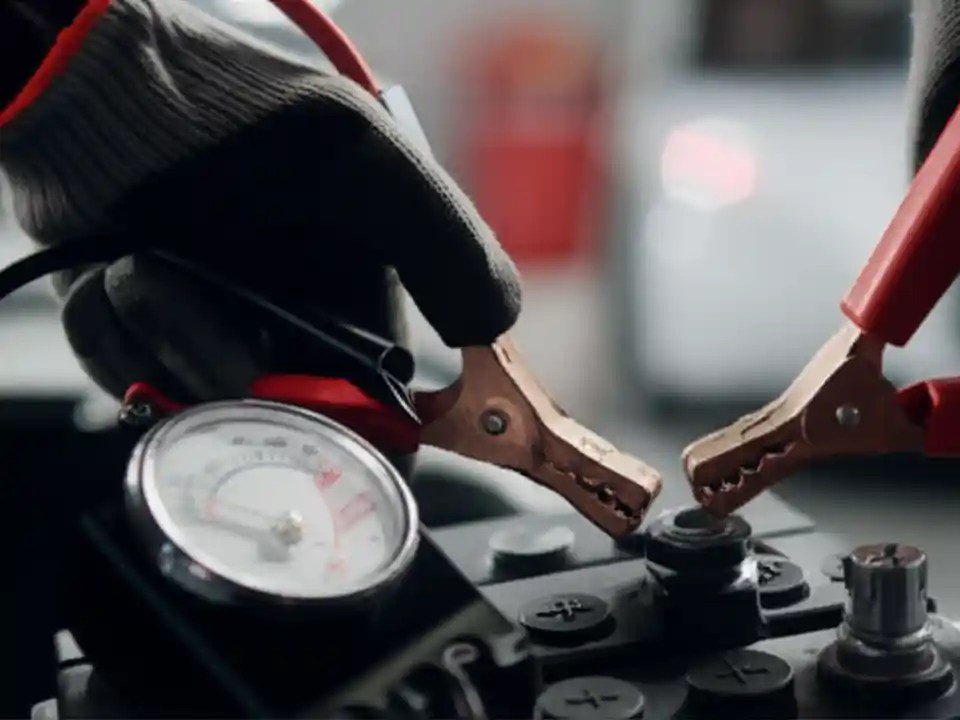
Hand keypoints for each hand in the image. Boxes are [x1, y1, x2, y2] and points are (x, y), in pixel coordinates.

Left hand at [0, 0, 519, 400]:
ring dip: (166, 333)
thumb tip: (496, 327)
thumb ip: (451, 245)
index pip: (373, 408)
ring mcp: (202, 331)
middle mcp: (280, 327)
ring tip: (154, 267)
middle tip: (226, 345)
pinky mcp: (127, 330)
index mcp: (353, 306)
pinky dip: (109, 330)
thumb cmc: (254, 117)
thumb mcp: (375, 167)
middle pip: (273, 419)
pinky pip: (116, 373)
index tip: (332, 436)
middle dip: (243, 386)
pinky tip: (114, 272)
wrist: (119, 86)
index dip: (354, 430)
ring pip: (188, 398)